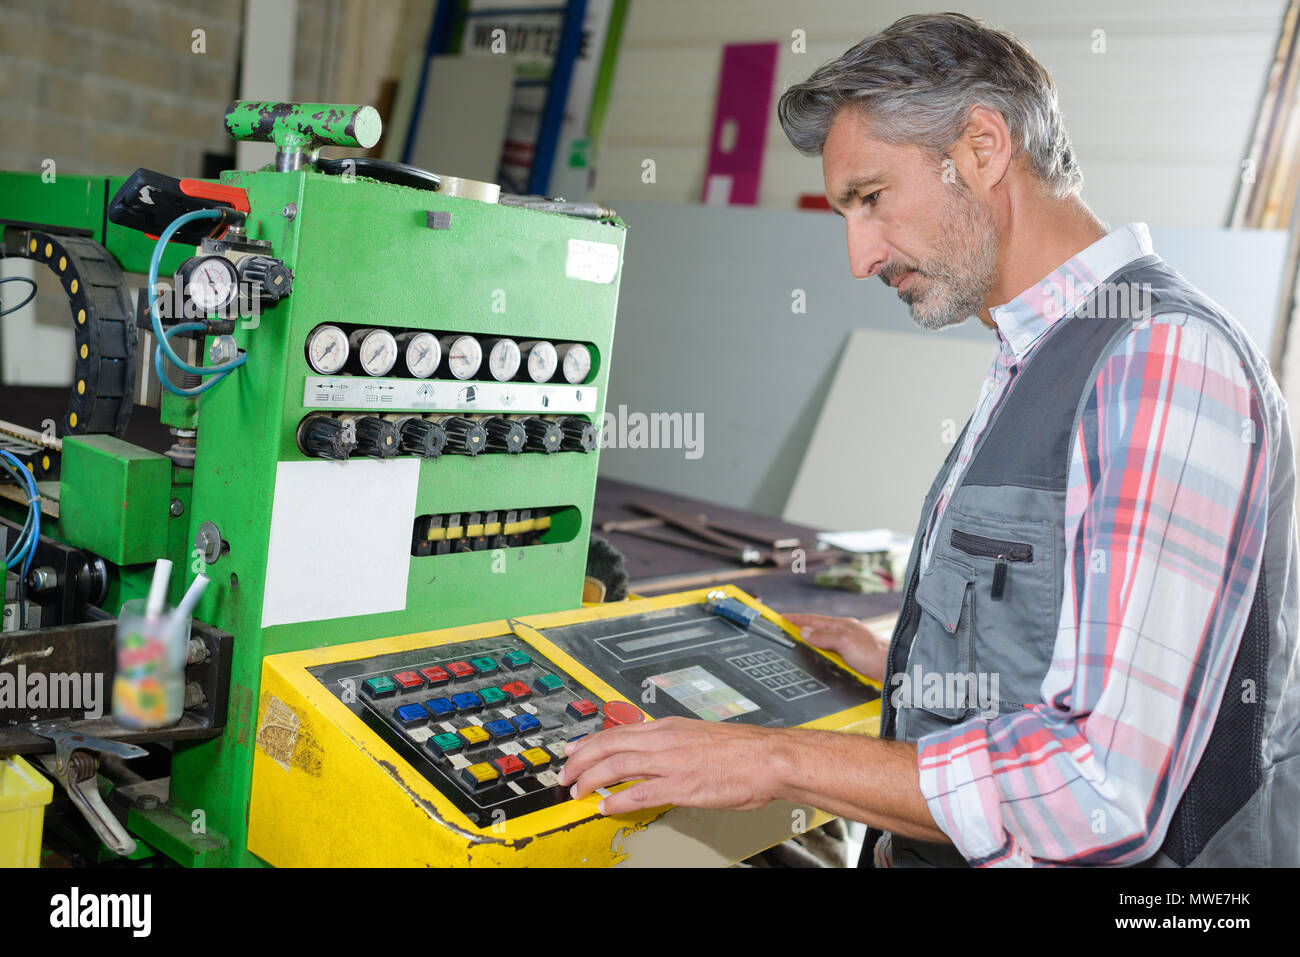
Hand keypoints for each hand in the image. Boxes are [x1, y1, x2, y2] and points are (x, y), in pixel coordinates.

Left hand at [556, 716, 787, 814]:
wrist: (769, 757)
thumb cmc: (742, 751)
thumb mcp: (698, 736)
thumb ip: (674, 743)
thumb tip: (656, 754)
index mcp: (669, 726)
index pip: (618, 730)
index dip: (589, 741)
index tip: (573, 750)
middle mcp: (665, 739)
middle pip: (608, 745)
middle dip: (580, 760)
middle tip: (565, 775)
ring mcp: (671, 762)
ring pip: (617, 765)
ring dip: (591, 779)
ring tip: (578, 792)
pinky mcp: (681, 785)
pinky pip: (640, 792)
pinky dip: (618, 799)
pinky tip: (606, 806)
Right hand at [783, 612, 889, 683]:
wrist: (895, 673)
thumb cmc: (875, 655)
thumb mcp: (845, 642)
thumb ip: (824, 637)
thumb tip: (805, 632)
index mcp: (843, 626)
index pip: (814, 620)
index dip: (797, 619)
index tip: (781, 618)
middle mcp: (845, 636)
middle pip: (817, 632)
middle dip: (801, 631)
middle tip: (783, 631)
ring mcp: (849, 649)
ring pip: (823, 646)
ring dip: (811, 646)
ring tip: (795, 647)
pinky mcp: (852, 663)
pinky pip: (830, 658)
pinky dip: (820, 658)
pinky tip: (816, 664)